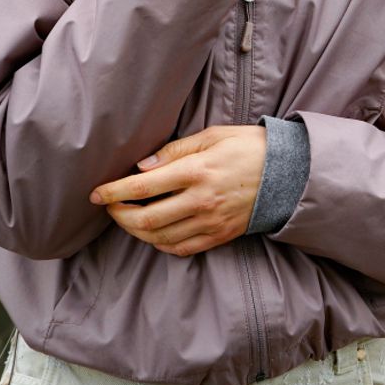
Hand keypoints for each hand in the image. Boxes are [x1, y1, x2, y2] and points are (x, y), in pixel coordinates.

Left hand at [90, 125, 265, 256]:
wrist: (289, 172)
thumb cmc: (248, 146)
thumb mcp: (212, 135)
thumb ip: (174, 151)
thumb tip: (142, 169)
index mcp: (197, 171)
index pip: (142, 186)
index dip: (113, 192)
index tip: (95, 194)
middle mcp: (201, 200)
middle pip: (146, 220)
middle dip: (119, 216)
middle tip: (110, 207)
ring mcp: (211, 222)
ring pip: (160, 239)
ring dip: (137, 232)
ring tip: (129, 218)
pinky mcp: (220, 236)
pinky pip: (182, 249)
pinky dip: (161, 244)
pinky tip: (155, 233)